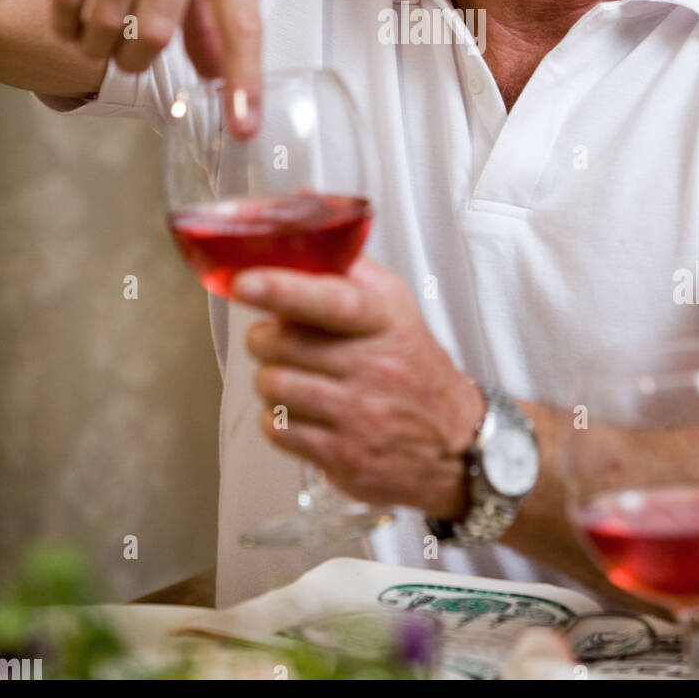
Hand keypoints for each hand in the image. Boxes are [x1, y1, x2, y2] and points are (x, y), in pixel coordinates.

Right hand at [36, 0, 260, 133]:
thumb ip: (212, 9)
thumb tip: (217, 75)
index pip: (241, 23)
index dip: (244, 80)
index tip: (243, 125)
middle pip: (155, 33)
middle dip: (135, 62)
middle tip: (127, 60)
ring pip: (105, 20)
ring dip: (95, 43)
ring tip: (96, 35)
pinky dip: (64, 19)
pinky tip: (70, 11)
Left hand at [234, 256, 484, 516]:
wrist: (453, 440)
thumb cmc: (412, 364)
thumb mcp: (395, 306)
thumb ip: (349, 272)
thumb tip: (299, 241)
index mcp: (384, 321)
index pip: (332, 299)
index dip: (284, 288)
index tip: (245, 282)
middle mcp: (374, 367)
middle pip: (283, 344)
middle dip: (265, 339)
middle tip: (276, 340)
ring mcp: (358, 415)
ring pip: (272, 385)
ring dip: (271, 379)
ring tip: (292, 378)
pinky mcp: (343, 456)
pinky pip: (277, 429)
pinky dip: (276, 419)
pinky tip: (299, 412)